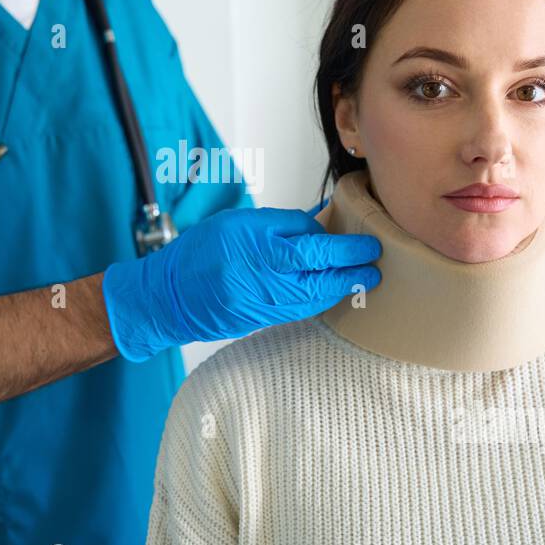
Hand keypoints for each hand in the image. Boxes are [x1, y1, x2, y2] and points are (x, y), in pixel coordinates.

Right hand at [102, 206, 380, 361]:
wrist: (167, 296)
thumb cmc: (200, 251)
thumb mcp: (240, 223)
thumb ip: (283, 224)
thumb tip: (322, 223)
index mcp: (255, 251)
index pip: (313, 252)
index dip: (346, 250)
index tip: (369, 245)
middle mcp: (261, 283)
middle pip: (320, 281)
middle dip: (353, 274)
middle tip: (376, 266)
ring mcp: (262, 307)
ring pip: (314, 300)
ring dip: (342, 290)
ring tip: (362, 278)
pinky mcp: (261, 322)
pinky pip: (300, 311)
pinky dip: (321, 300)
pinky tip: (334, 291)